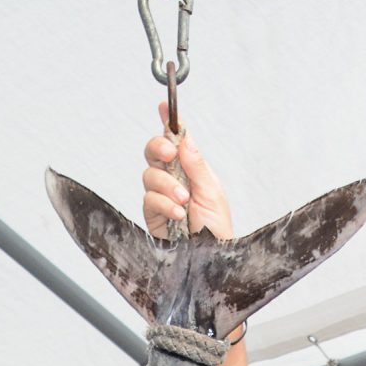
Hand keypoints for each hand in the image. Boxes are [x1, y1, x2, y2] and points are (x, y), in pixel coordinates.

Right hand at [142, 111, 232, 238]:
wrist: (212, 259)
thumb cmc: (217, 230)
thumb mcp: (212, 193)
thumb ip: (197, 165)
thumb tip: (184, 138)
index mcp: (191, 170)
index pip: (176, 141)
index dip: (168, 122)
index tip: (164, 106)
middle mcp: (174, 179)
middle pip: (153, 152)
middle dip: (158, 147)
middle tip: (169, 153)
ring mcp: (162, 196)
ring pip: (149, 174)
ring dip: (166, 185)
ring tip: (183, 201)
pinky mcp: (153, 215)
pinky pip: (149, 199)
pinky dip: (163, 203)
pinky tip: (178, 213)